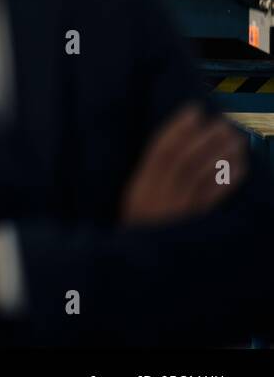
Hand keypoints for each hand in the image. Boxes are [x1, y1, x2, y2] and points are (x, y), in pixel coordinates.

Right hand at [120, 102, 248, 225]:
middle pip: (184, 160)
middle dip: (205, 137)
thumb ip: (150, 175)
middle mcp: (158, 197)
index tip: (194, 110)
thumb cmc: (140, 226)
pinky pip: (215, 198)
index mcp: (139, 187)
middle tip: (223, 122)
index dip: (178, 128)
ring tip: (236, 139)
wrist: (144, 266)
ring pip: (202, 175)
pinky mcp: (196, 223)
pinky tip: (241, 165)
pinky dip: (229, 179)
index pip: (159, 151)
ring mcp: (179, 211)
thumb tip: (177, 142)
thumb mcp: (134, 197)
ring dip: (221, 154)